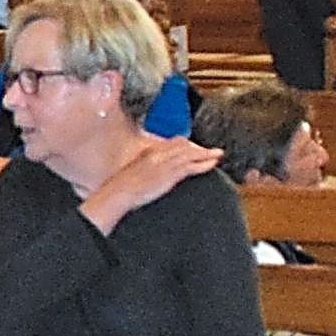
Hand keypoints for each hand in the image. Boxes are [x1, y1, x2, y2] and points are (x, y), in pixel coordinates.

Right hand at [76, 137, 224, 233]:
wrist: (118, 193)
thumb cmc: (121, 187)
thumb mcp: (133, 172)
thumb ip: (144, 167)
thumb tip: (150, 172)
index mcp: (150, 151)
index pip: (172, 143)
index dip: (186, 145)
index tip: (194, 147)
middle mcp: (159, 153)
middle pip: (184, 146)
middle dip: (198, 148)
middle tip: (211, 150)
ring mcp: (165, 163)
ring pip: (190, 154)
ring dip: (206, 153)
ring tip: (218, 154)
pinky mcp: (170, 174)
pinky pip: (191, 166)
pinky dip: (203, 164)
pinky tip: (212, 163)